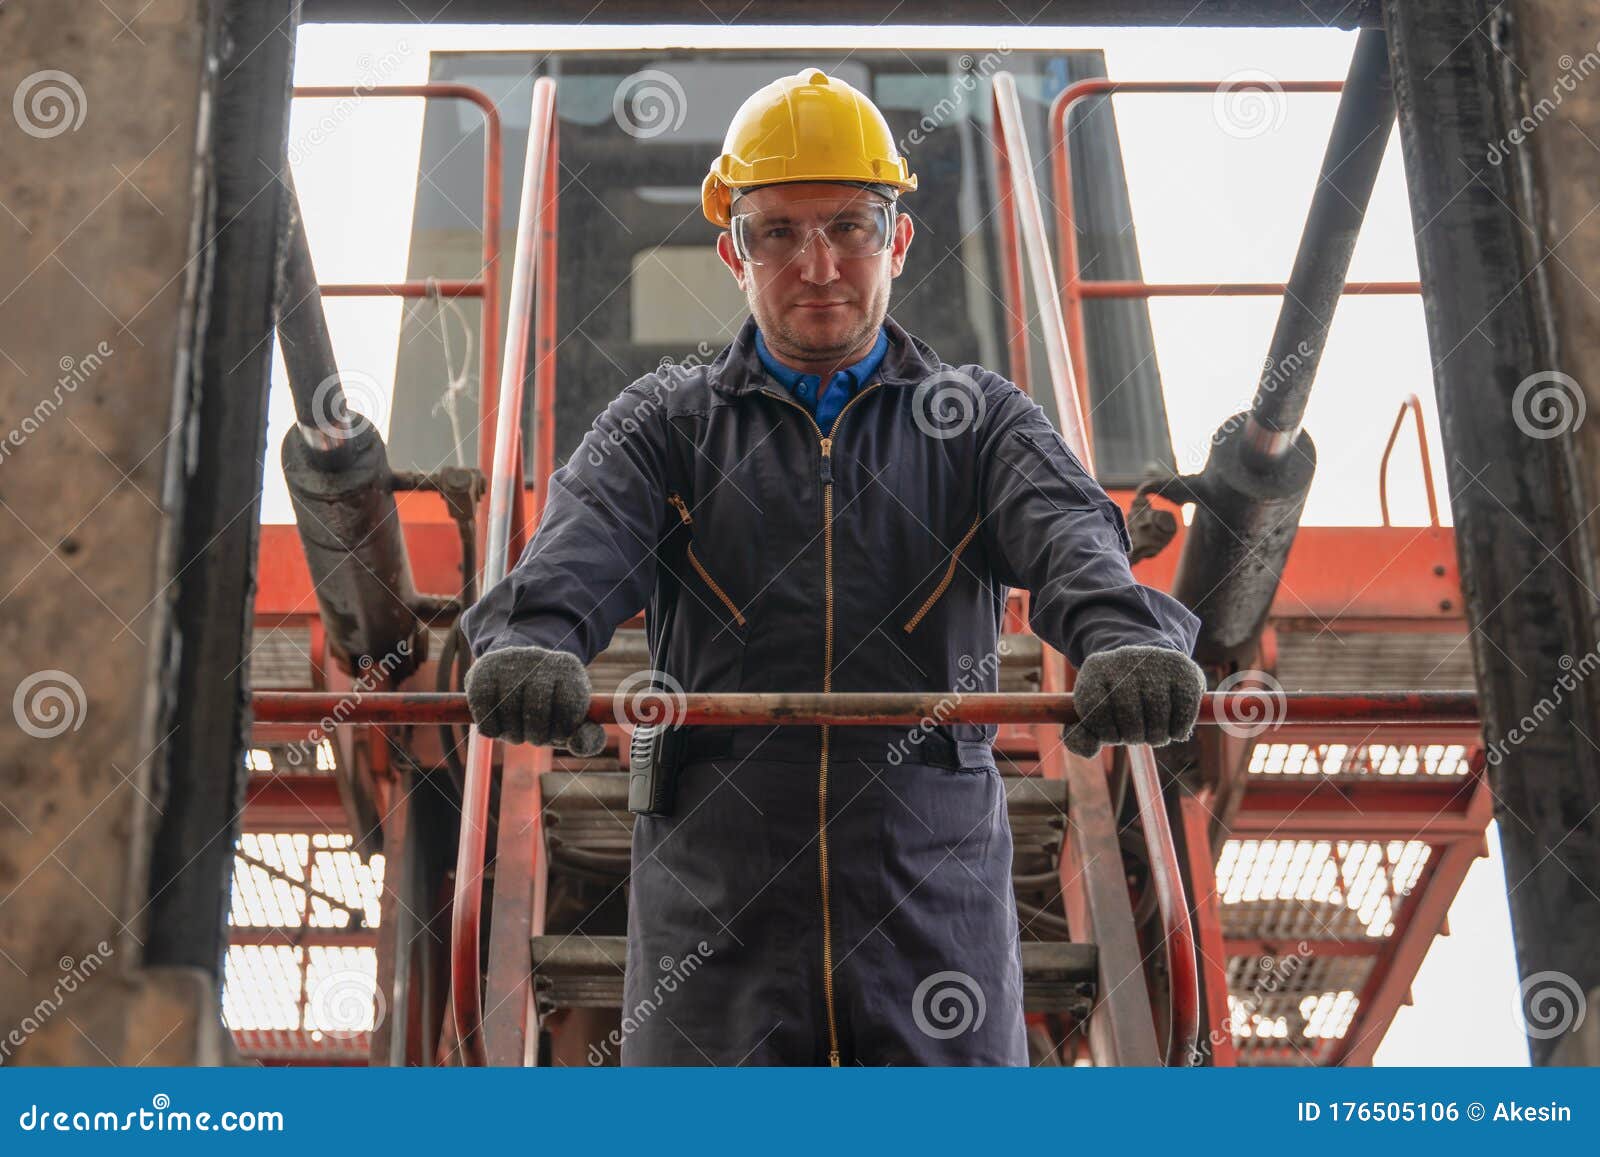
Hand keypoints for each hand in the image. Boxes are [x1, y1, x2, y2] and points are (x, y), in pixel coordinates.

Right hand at [464, 644, 606, 755]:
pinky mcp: (482, 672)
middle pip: (536, 711)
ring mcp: (508, 662)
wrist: (514, 670)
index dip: (562, 731)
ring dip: (513, 734)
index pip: (569, 709)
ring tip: (518, 731)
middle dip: (536, 735)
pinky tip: (499, 725)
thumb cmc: (550, 704)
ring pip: (509, 712)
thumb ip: (588, 738)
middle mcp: (539, 658)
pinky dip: (491, 729)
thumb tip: (579, 744)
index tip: (558, 732)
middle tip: (535, 737)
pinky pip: (484, 713)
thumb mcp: (573, 719)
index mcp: (568, 668)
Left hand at [1063, 644, 1205, 758]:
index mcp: (1095, 669)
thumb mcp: (1092, 715)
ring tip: (1154, 734)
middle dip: (1133, 736)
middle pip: (1128, 712)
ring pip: (1157, 712)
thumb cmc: (1116, 701)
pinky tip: (1174, 730)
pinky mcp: (1183, 668)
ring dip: (1157, 736)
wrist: (1150, 666)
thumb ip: (1080, 737)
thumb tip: (1090, 750)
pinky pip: (1184, 710)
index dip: (1107, 733)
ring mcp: (1155, 660)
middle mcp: (1124, 659)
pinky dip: (1179, 730)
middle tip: (1137, 737)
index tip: (1113, 734)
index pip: (1095, 710)